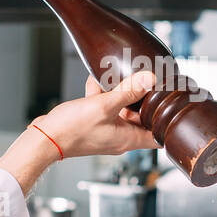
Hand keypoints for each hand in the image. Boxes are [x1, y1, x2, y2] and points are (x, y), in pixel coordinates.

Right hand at [34, 71, 158, 158]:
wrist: (44, 139)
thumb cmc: (72, 130)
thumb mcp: (104, 106)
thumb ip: (128, 91)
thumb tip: (149, 79)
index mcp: (128, 139)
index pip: (158, 136)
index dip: (166, 123)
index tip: (172, 107)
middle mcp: (120, 138)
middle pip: (140, 118)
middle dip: (141, 99)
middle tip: (145, 82)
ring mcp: (106, 132)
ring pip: (120, 110)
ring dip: (119, 93)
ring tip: (116, 78)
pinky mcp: (93, 126)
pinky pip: (103, 108)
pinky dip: (101, 95)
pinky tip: (94, 81)